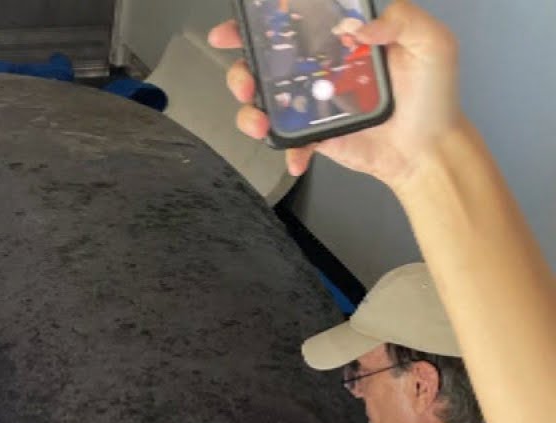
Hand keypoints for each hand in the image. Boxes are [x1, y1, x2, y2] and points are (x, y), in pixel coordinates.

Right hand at [210, 1, 467, 185]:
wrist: (428, 149)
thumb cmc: (433, 95)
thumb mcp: (433, 44)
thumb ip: (402, 21)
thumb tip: (359, 26)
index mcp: (341, 40)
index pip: (295, 24)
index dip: (259, 24)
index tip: (234, 30)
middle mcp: (320, 68)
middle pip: (264, 63)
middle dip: (241, 71)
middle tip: (245, 83)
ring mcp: (312, 103)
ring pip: (263, 102)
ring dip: (249, 111)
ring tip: (260, 122)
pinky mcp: (311, 135)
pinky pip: (284, 140)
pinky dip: (285, 150)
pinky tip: (297, 156)